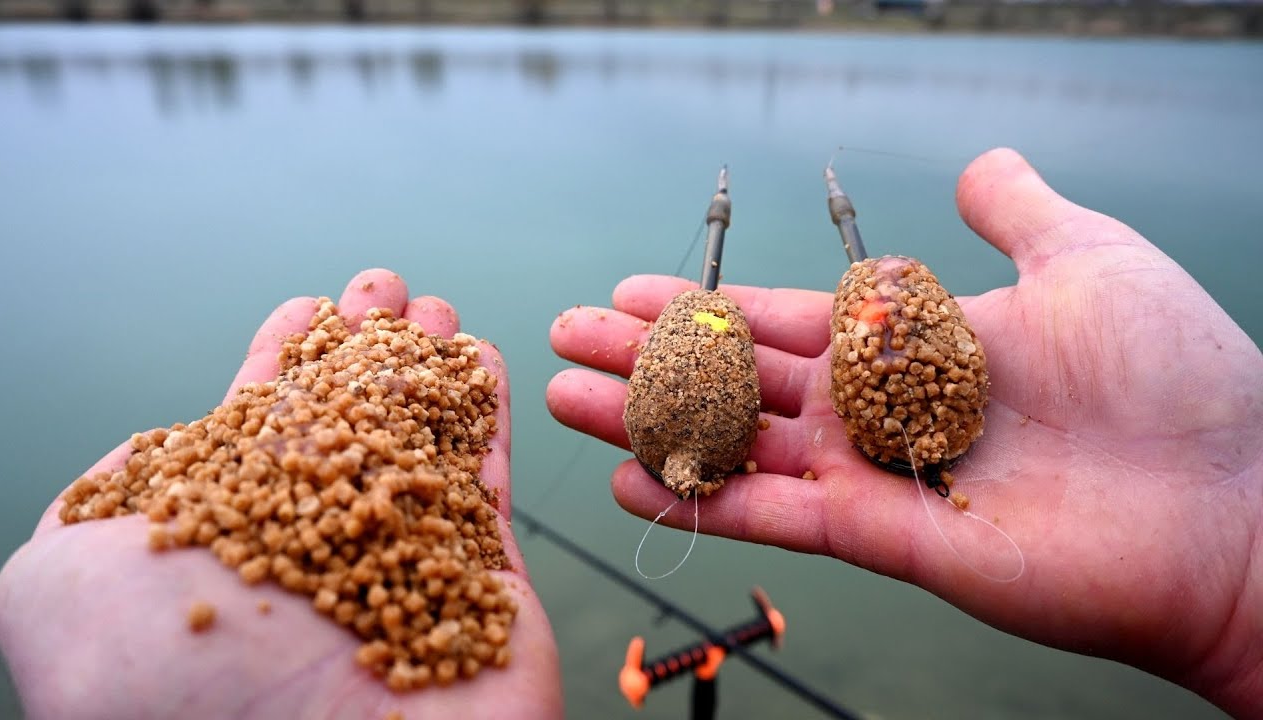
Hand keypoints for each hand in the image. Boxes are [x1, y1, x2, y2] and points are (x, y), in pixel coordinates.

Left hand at [0, 269, 561, 719]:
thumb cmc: (165, 695)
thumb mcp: (64, 589)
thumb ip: (103, 499)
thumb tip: (153, 445)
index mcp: (226, 537)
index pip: (262, 426)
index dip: (286, 357)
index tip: (310, 304)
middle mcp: (314, 546)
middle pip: (350, 424)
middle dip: (368, 349)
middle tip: (389, 289)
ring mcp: (400, 565)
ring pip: (422, 446)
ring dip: (433, 374)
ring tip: (440, 313)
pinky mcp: (482, 591)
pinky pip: (489, 489)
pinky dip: (489, 423)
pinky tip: (486, 366)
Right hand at [546, 149, 1262, 716]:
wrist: (1235, 505)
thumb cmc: (1178, 376)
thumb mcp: (1089, 259)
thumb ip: (1019, 212)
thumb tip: (979, 163)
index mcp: (916, 344)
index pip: (785, 320)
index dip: (706, 307)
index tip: (627, 290)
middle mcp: (884, 410)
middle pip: (741, 381)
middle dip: (650, 361)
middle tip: (562, 339)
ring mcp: (881, 477)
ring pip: (740, 445)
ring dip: (651, 424)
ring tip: (564, 401)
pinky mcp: (888, 542)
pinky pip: (777, 519)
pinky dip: (704, 500)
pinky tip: (632, 484)